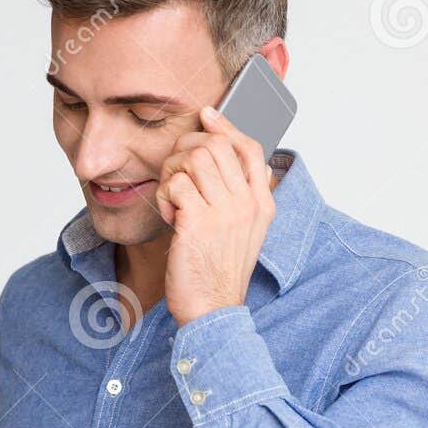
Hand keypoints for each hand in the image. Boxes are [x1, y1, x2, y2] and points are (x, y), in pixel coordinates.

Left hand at [153, 106, 275, 326]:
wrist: (213, 311)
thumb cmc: (219, 272)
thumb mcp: (244, 233)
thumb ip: (242, 198)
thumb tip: (236, 160)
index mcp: (262, 204)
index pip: (250, 147)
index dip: (226, 126)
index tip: (206, 116)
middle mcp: (248, 204)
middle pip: (216, 145)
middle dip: (185, 151)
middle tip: (174, 173)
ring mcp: (225, 212)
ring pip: (194, 158)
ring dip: (172, 172)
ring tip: (172, 197)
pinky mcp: (198, 223)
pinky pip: (176, 184)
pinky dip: (165, 195)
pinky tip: (169, 216)